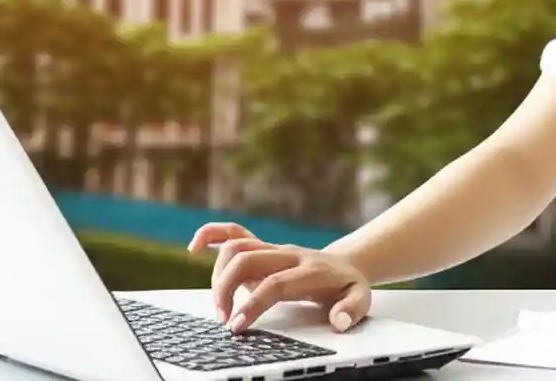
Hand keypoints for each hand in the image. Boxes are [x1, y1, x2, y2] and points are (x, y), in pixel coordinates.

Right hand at [188, 222, 371, 334]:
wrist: (346, 264)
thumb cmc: (348, 286)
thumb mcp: (360, 299)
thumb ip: (351, 310)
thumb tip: (337, 319)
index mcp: (310, 270)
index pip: (275, 284)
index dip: (252, 304)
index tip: (237, 325)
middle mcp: (288, 254)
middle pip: (247, 259)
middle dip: (226, 289)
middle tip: (224, 319)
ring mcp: (273, 248)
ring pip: (236, 247)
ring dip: (218, 275)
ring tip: (220, 306)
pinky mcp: (263, 245)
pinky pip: (234, 231)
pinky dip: (212, 234)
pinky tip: (196, 248)